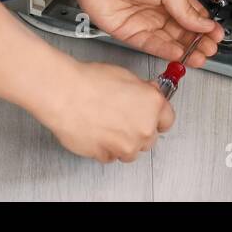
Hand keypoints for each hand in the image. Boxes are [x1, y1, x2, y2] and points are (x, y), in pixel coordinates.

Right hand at [34, 59, 174, 162]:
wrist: (64, 94)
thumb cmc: (89, 82)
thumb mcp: (124, 75)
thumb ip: (142, 90)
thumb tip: (147, 94)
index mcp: (152, 105)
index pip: (167, 120)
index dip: (156, 116)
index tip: (150, 116)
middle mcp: (144, 128)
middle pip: (150, 138)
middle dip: (138, 129)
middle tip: (121, 116)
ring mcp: (126, 146)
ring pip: (131, 150)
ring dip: (122, 141)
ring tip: (105, 123)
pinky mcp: (107, 156)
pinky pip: (110, 155)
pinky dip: (104, 147)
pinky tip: (95, 130)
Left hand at [63, 0, 223, 66]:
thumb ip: (184, 7)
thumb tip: (203, 23)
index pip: (192, 15)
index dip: (204, 26)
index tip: (216, 36)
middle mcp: (156, 9)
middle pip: (182, 31)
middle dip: (197, 42)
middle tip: (209, 50)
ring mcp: (143, 22)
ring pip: (168, 41)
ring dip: (184, 50)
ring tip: (199, 57)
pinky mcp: (128, 33)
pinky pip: (151, 45)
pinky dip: (166, 51)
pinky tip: (178, 53)